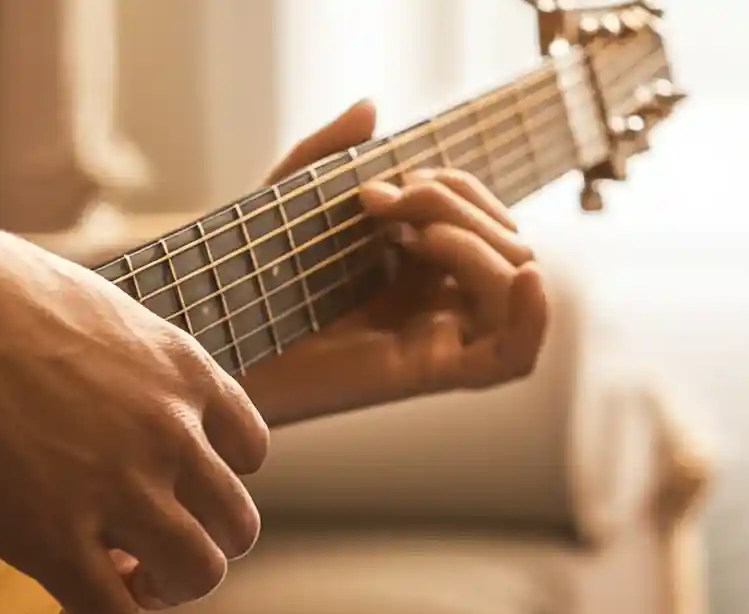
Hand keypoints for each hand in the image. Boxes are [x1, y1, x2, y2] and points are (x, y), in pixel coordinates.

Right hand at [0, 47, 266, 613]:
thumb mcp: (91, 312)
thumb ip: (125, 366)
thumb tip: (104, 394)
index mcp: (180, 370)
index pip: (249, 451)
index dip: (209, 485)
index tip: (165, 494)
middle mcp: (168, 430)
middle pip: (236, 525)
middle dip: (194, 546)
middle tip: (140, 554)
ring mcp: (119, 485)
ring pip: (196, 575)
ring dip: (161, 593)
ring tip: (113, 587)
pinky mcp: (53, 537)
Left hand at [241, 101, 547, 424]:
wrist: (213, 340)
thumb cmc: (244, 279)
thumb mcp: (285, 203)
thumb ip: (324, 153)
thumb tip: (372, 107)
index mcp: (415, 262)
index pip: (482, 213)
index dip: (451, 186)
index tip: (376, 186)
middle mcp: (436, 298)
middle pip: (505, 240)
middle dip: (453, 202)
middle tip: (380, 203)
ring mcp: (437, 335)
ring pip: (516, 282)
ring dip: (477, 242)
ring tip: (416, 237)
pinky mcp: (428, 372)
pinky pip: (513, 357)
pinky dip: (534, 316)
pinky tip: (528, 279)